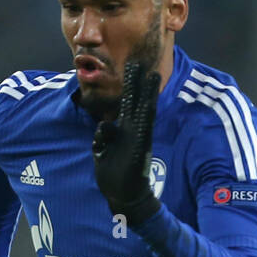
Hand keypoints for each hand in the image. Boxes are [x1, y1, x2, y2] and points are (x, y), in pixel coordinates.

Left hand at [92, 61, 161, 226]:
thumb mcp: (102, 151)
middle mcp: (133, 131)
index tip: (132, 65)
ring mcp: (138, 138)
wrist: (122, 196)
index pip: (128, 103)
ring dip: (149, 93)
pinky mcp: (140, 149)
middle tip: (140, 60)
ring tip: (153, 75)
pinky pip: (145, 130)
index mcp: (124, 130)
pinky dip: (147, 116)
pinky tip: (150, 102)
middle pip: (136, 101)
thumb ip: (103, 137)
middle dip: (138, 82)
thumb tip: (104, 125)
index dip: (130, 84)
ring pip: (145, 111)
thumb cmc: (113, 173)